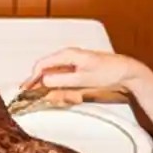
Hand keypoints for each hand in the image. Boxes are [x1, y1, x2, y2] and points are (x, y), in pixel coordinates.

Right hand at [22, 47, 144, 92]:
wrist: (125, 71)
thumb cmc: (108, 71)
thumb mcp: (82, 78)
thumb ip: (61, 80)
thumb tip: (44, 81)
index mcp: (67, 55)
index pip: (42, 65)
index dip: (32, 78)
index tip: (27, 89)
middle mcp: (68, 57)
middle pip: (45, 70)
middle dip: (38, 83)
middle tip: (30, 95)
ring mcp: (72, 63)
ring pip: (53, 75)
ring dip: (50, 87)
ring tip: (48, 97)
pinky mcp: (77, 70)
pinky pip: (62, 78)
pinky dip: (58, 87)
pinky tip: (60, 95)